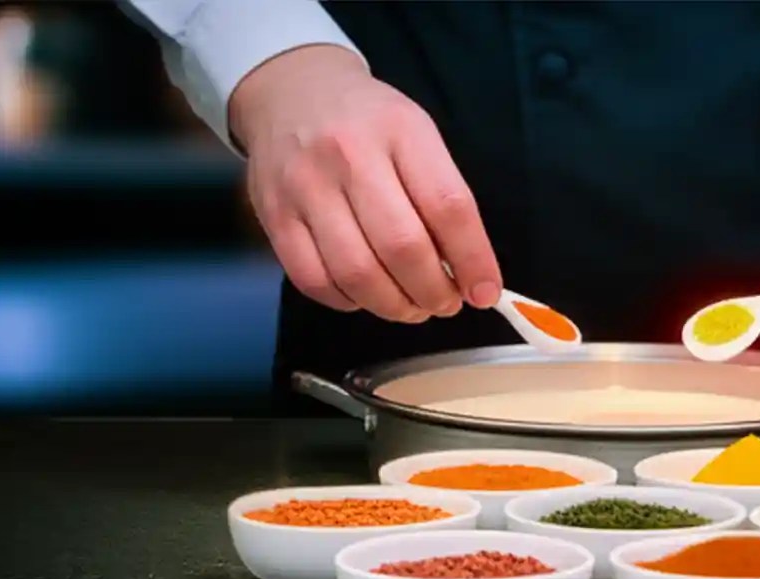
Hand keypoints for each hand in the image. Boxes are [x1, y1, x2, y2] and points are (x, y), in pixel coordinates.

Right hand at [230, 45, 501, 321]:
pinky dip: (349, 301)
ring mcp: (306, 187)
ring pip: (357, 272)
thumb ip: (442, 196)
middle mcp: (350, 156)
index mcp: (400, 131)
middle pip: (403, 246)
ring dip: (395, 305)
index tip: (484, 291)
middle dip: (434, 292)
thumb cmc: (368, 123)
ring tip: (412, 307)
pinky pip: (315, 280)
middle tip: (446, 303)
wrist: (292, 91)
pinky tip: (367, 295)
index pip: (447, 206)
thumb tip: (469, 272)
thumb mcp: (417, 135)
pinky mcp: (275, 216)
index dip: (473, 260)